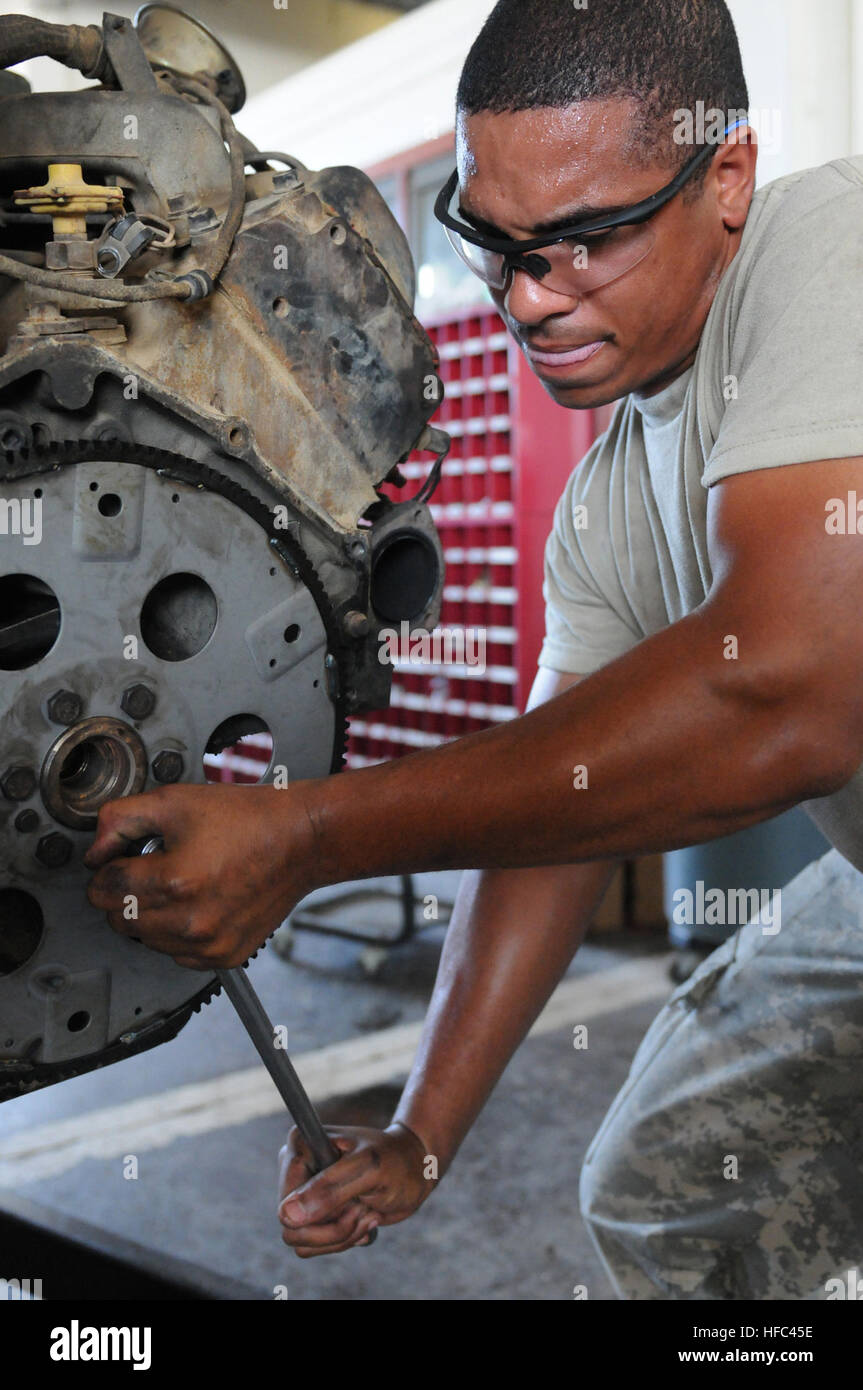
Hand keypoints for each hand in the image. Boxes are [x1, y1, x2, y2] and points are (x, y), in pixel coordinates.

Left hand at [84, 782, 320, 969]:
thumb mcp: (176, 801)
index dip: (108, 866)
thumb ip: (121, 820)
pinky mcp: (226, 957)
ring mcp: (210, 945)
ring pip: (144, 940)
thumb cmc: (250, 819)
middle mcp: (192, 922)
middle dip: (127, 891)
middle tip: (156, 865)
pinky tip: (198, 902)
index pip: (104, 889)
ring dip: (151, 914)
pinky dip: (178, 932)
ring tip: (183, 882)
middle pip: (119, 919)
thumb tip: (96, 850)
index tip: (122, 857)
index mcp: (175, 882)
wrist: (303, 841)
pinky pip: (177, 954)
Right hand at [278, 1122, 437, 1256]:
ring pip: (302, 1241)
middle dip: (333, 1228)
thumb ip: (330, 1190)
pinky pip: (314, 1246)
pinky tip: (364, 1218)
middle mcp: (296, 1169)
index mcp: (301, 1146)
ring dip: (342, 1235)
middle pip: (291, 1225)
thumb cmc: (396, 1160)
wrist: (415, 1170)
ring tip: (367, 1212)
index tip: (353, 1202)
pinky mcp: (316, 1212)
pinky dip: (344, 1239)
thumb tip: (286, 1216)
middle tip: (363, 1210)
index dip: (319, 1213)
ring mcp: (304, 1193)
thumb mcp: (369, 1171)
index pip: (286, 1201)